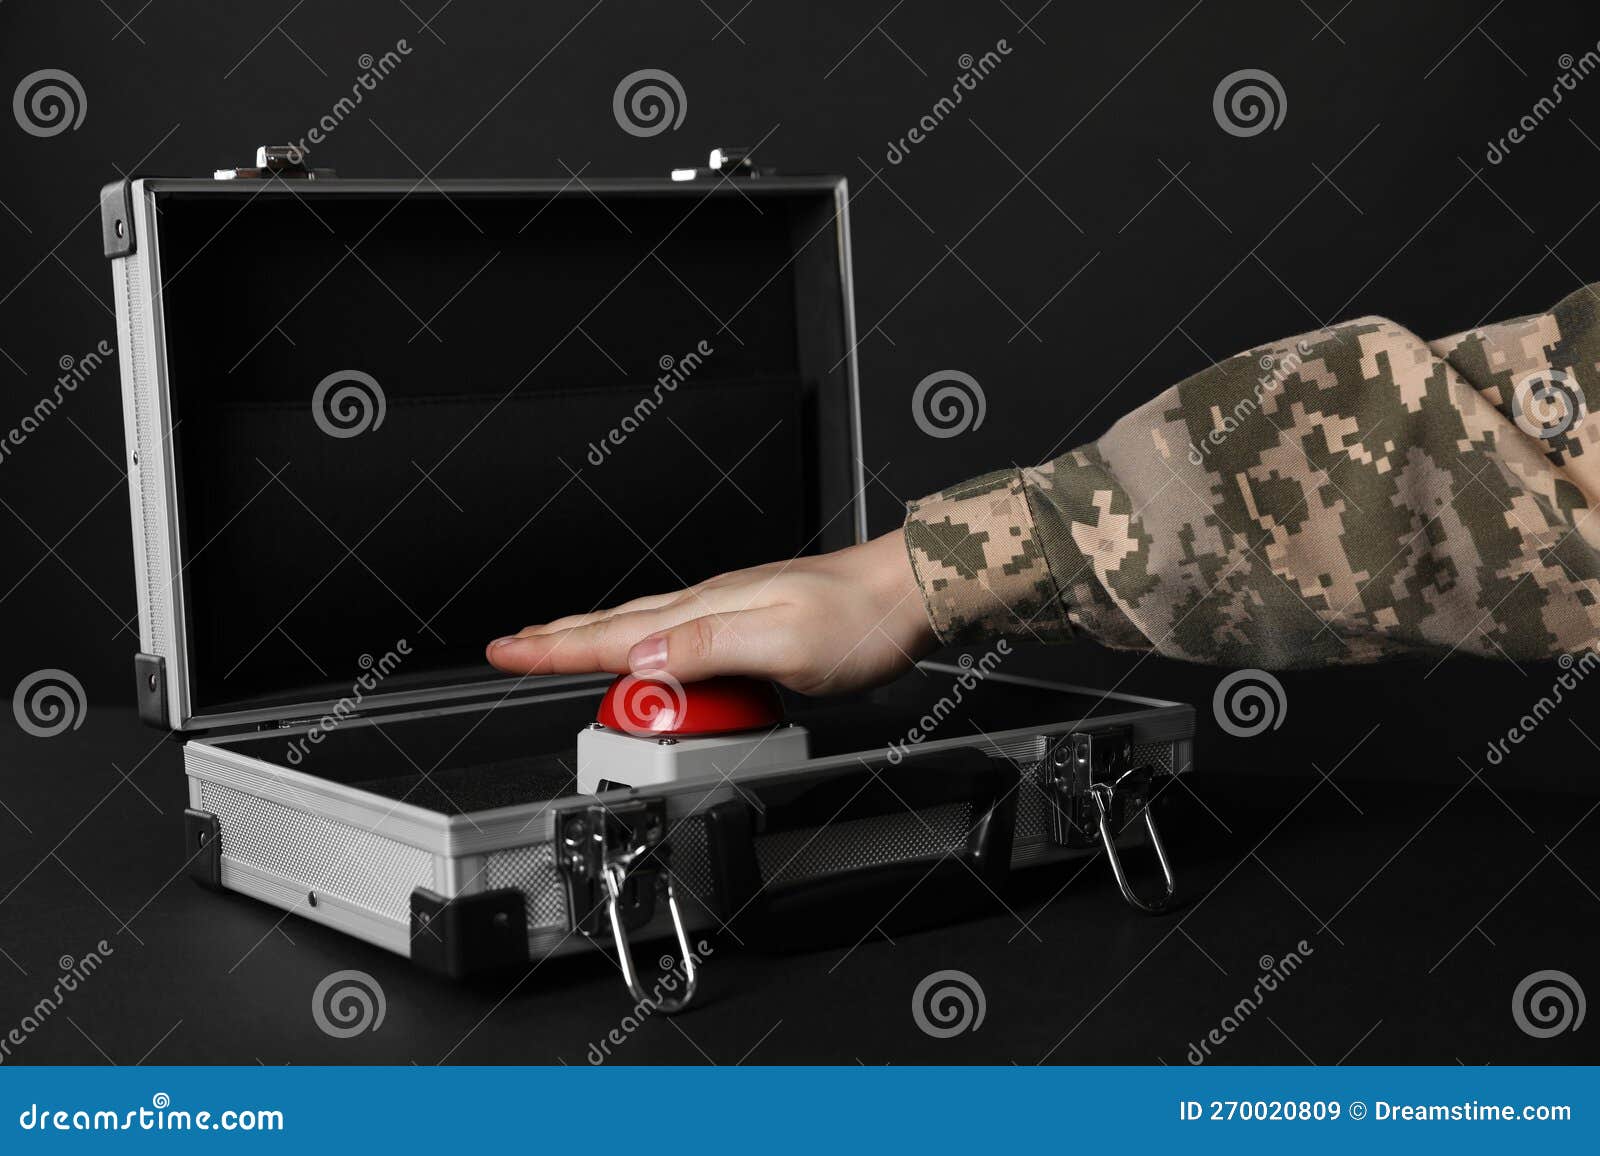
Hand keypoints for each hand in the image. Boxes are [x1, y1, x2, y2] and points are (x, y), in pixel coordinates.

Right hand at [485, 529, 936, 694]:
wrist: (912, 589)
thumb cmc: (861, 616)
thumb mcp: (783, 641)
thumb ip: (708, 648)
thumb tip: (641, 659)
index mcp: (708, 611)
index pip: (615, 635)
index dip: (555, 648)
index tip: (506, 652)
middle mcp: (713, 605)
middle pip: (617, 625)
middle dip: (556, 639)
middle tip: (509, 648)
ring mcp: (732, 609)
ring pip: (643, 627)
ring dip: (591, 638)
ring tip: (553, 647)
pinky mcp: (754, 620)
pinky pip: (677, 633)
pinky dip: (641, 642)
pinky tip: (646, 650)